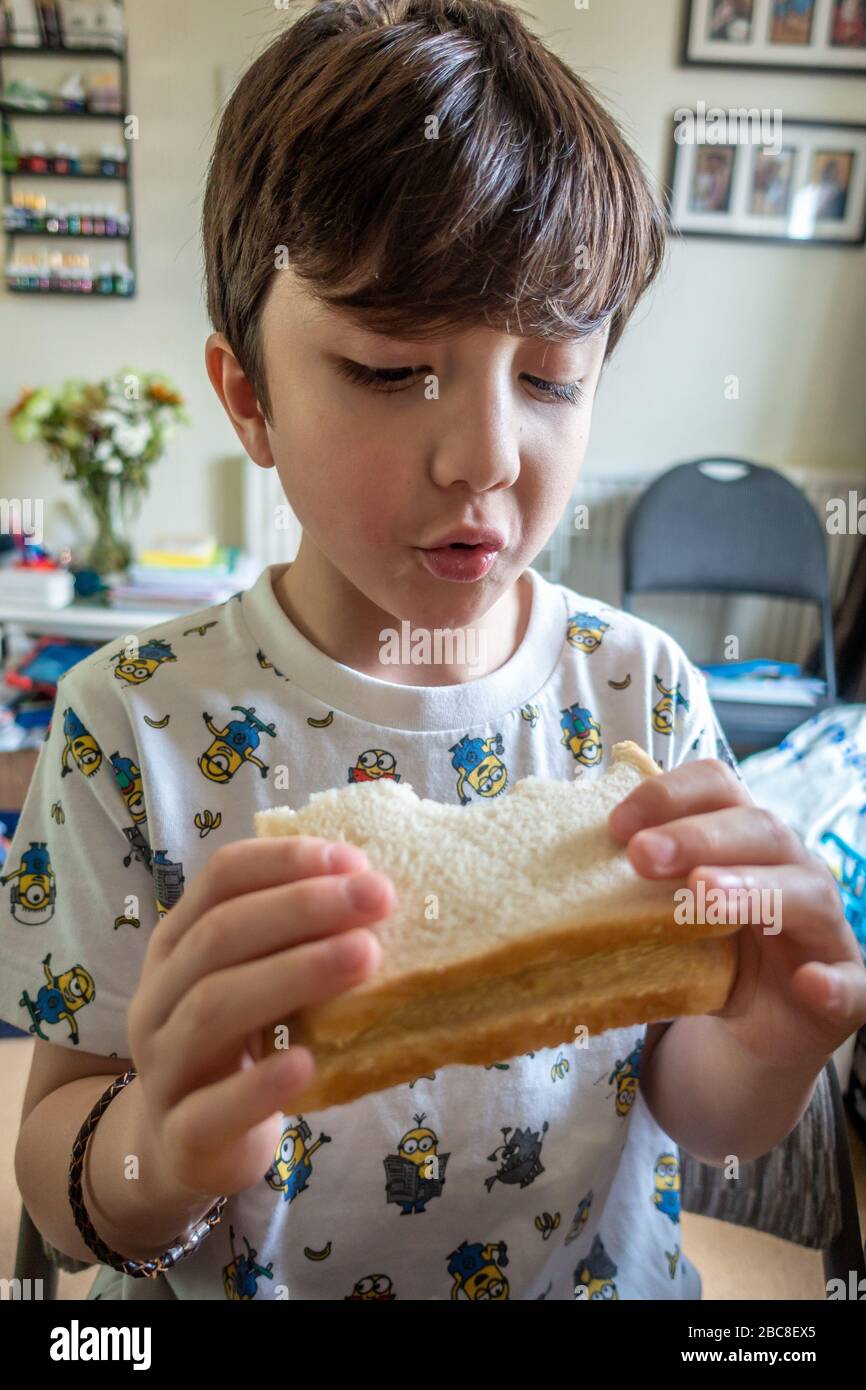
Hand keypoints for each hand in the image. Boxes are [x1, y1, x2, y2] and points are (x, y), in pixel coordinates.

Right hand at [127, 837, 394, 1197]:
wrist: (184, 1148)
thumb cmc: (240, 1047)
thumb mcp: (255, 982)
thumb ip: (295, 941)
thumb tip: (377, 891)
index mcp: (178, 944)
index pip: (221, 879)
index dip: (286, 861)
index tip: (356, 861)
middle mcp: (158, 996)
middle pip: (220, 935)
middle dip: (303, 908)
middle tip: (377, 899)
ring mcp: (163, 1068)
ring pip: (212, 1008)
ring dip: (294, 974)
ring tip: (365, 957)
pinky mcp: (181, 1136)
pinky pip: (211, 1108)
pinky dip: (260, 1086)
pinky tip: (308, 1063)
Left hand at [607, 758, 865, 1072]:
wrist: (755, 1024)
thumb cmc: (705, 949)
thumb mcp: (665, 912)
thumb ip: (631, 887)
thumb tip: (547, 871)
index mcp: (744, 835)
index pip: (717, 786)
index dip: (668, 795)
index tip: (614, 826)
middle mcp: (790, 866)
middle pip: (757, 828)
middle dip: (697, 836)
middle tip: (641, 857)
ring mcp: (823, 925)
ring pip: (802, 891)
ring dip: (751, 888)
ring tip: (703, 895)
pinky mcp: (843, 988)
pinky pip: (847, 982)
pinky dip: (831, 981)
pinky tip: (807, 981)